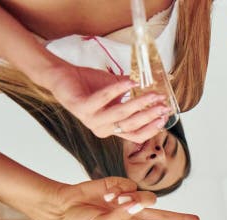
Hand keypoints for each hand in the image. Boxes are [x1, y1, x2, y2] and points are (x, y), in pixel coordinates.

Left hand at [34, 61, 169, 142]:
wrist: (61, 76)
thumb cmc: (89, 84)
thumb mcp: (116, 91)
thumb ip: (133, 94)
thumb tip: (157, 88)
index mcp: (110, 128)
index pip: (136, 135)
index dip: (152, 127)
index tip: (165, 116)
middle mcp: (101, 128)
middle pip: (131, 126)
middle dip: (151, 115)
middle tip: (164, 104)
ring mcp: (90, 120)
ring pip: (120, 115)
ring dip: (139, 103)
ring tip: (152, 93)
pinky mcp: (80, 108)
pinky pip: (103, 100)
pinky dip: (118, 90)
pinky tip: (130, 82)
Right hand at [36, 177, 198, 219]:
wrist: (61, 204)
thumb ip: (122, 216)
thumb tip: (140, 202)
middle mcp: (131, 214)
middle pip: (161, 216)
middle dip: (178, 219)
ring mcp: (126, 198)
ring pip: (147, 198)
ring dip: (134, 201)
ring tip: (113, 202)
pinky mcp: (119, 184)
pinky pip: (130, 186)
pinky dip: (120, 191)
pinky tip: (106, 194)